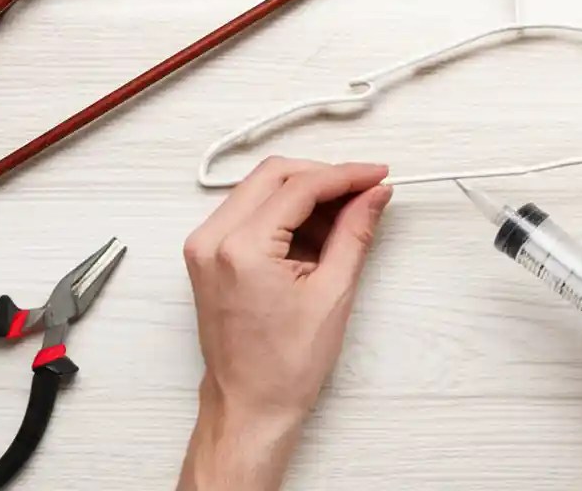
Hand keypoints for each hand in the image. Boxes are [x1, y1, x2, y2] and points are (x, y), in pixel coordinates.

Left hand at [178, 158, 392, 490]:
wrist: (250, 406)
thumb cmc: (284, 367)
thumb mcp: (333, 292)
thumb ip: (355, 232)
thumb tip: (374, 195)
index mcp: (241, 249)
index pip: (299, 187)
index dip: (345, 175)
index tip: (376, 175)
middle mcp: (212, 240)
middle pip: (274, 175)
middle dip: (324, 177)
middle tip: (364, 190)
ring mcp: (204, 246)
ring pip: (260, 189)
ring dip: (305, 194)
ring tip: (345, 218)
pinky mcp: (208, 255)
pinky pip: (249, 212)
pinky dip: (285, 213)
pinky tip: (317, 233)